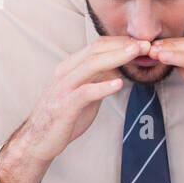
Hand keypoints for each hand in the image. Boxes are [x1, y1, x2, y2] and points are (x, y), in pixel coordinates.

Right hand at [23, 37, 150, 162]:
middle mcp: (65, 72)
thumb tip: (118, 69)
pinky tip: (119, 84)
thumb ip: (98, 80)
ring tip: (135, 54)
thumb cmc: (62, 117)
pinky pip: (85, 92)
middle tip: (145, 44)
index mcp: (70, 67)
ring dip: (116, 57)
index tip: (141, 43)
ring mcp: (64, 88)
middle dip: (122, 45)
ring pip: (91, 65)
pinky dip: (103, 87)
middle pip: (96, 50)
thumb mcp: (83, 93)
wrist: (38, 140)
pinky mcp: (65, 106)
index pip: (97, 46)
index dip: (120, 42)